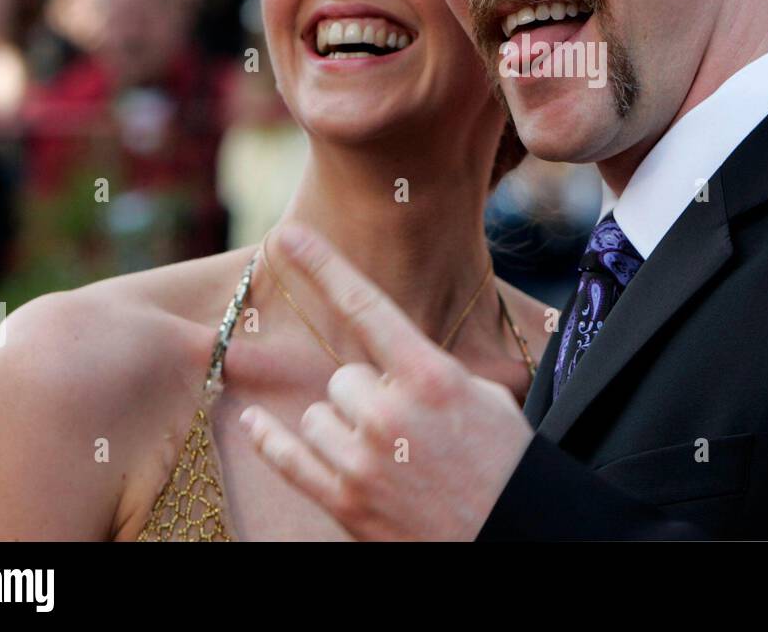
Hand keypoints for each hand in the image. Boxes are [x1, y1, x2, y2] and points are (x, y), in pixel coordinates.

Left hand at [238, 223, 534, 539]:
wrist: (513, 532)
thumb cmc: (505, 463)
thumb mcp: (484, 398)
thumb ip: (429, 371)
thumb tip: (388, 358)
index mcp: (432, 377)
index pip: (367, 308)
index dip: (325, 267)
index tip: (288, 234)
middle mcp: (391, 414)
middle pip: (344, 378)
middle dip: (368, 395)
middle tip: (408, 427)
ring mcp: (364, 461)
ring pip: (318, 415)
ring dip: (342, 426)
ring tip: (388, 453)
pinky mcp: (346, 503)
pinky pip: (290, 459)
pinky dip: (272, 441)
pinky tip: (254, 422)